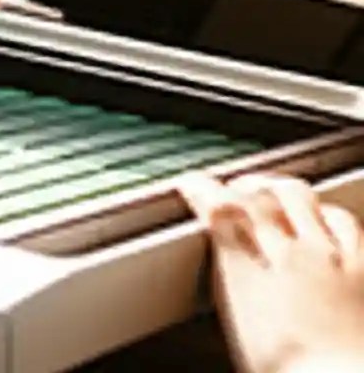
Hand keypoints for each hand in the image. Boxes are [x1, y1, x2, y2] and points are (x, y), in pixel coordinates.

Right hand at [178, 173, 363, 372]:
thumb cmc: (290, 366)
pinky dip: (325, 208)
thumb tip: (223, 246)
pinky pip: (344, 219)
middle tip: (227, 185)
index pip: (218, 211)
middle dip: (238, 184)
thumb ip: (231, 274)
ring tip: (270, 189)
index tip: (190, 183)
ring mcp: (330, 255)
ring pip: (300, 198)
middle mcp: (290, 254)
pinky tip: (322, 212)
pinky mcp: (363, 264)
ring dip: (278, 187)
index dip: (200, 189)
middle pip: (258, 197)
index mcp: (250, 272)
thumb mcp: (239, 318)